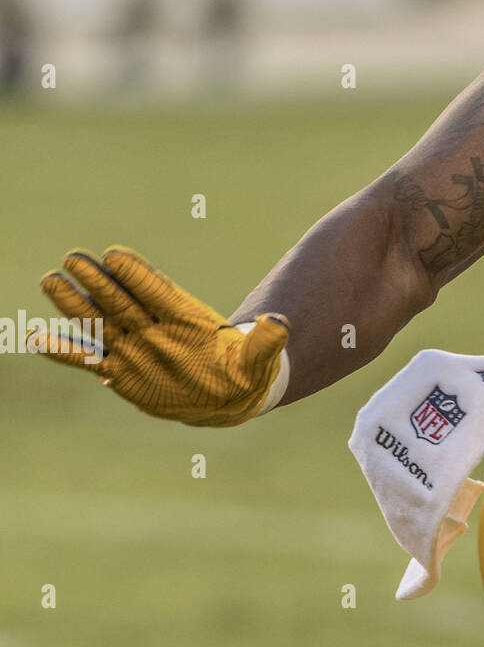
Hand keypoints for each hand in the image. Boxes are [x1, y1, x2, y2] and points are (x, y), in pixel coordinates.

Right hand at [28, 246, 289, 426]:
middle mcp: (154, 326)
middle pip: (121, 298)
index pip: (157, 291)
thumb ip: (266, 341)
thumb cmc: (245, 370)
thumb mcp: (260, 359)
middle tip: (74, 256)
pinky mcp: (120, 370)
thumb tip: (281, 323)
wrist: (228, 392)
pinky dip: (65, 349)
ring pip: (99, 321)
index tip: (117, 254)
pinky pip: (87, 359)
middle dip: (99, 279)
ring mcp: (134, 345)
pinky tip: (38, 336)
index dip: (137, 274)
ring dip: (75, 303)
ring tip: (51, 279)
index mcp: (185, 318)